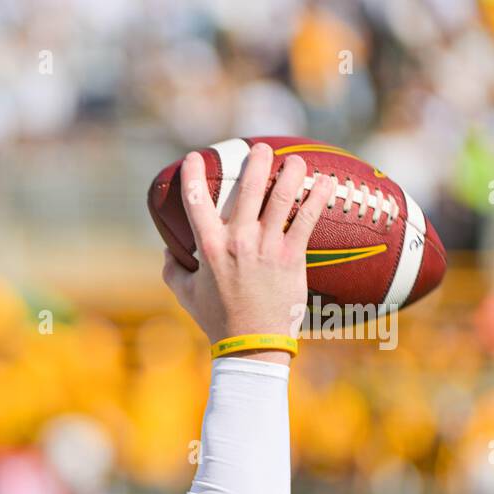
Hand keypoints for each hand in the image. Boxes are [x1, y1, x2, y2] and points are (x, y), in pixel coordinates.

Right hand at [162, 143, 334, 363]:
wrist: (251, 343)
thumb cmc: (217, 319)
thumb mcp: (185, 294)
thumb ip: (172, 269)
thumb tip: (167, 251)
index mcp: (209, 247)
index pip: (196, 200)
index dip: (194, 173)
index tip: (196, 157)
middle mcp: (238, 240)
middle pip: (249, 187)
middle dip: (256, 161)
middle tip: (260, 149)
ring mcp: (268, 246)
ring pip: (283, 196)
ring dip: (291, 171)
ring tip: (295, 160)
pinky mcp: (293, 256)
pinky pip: (309, 218)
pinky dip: (319, 196)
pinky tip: (326, 182)